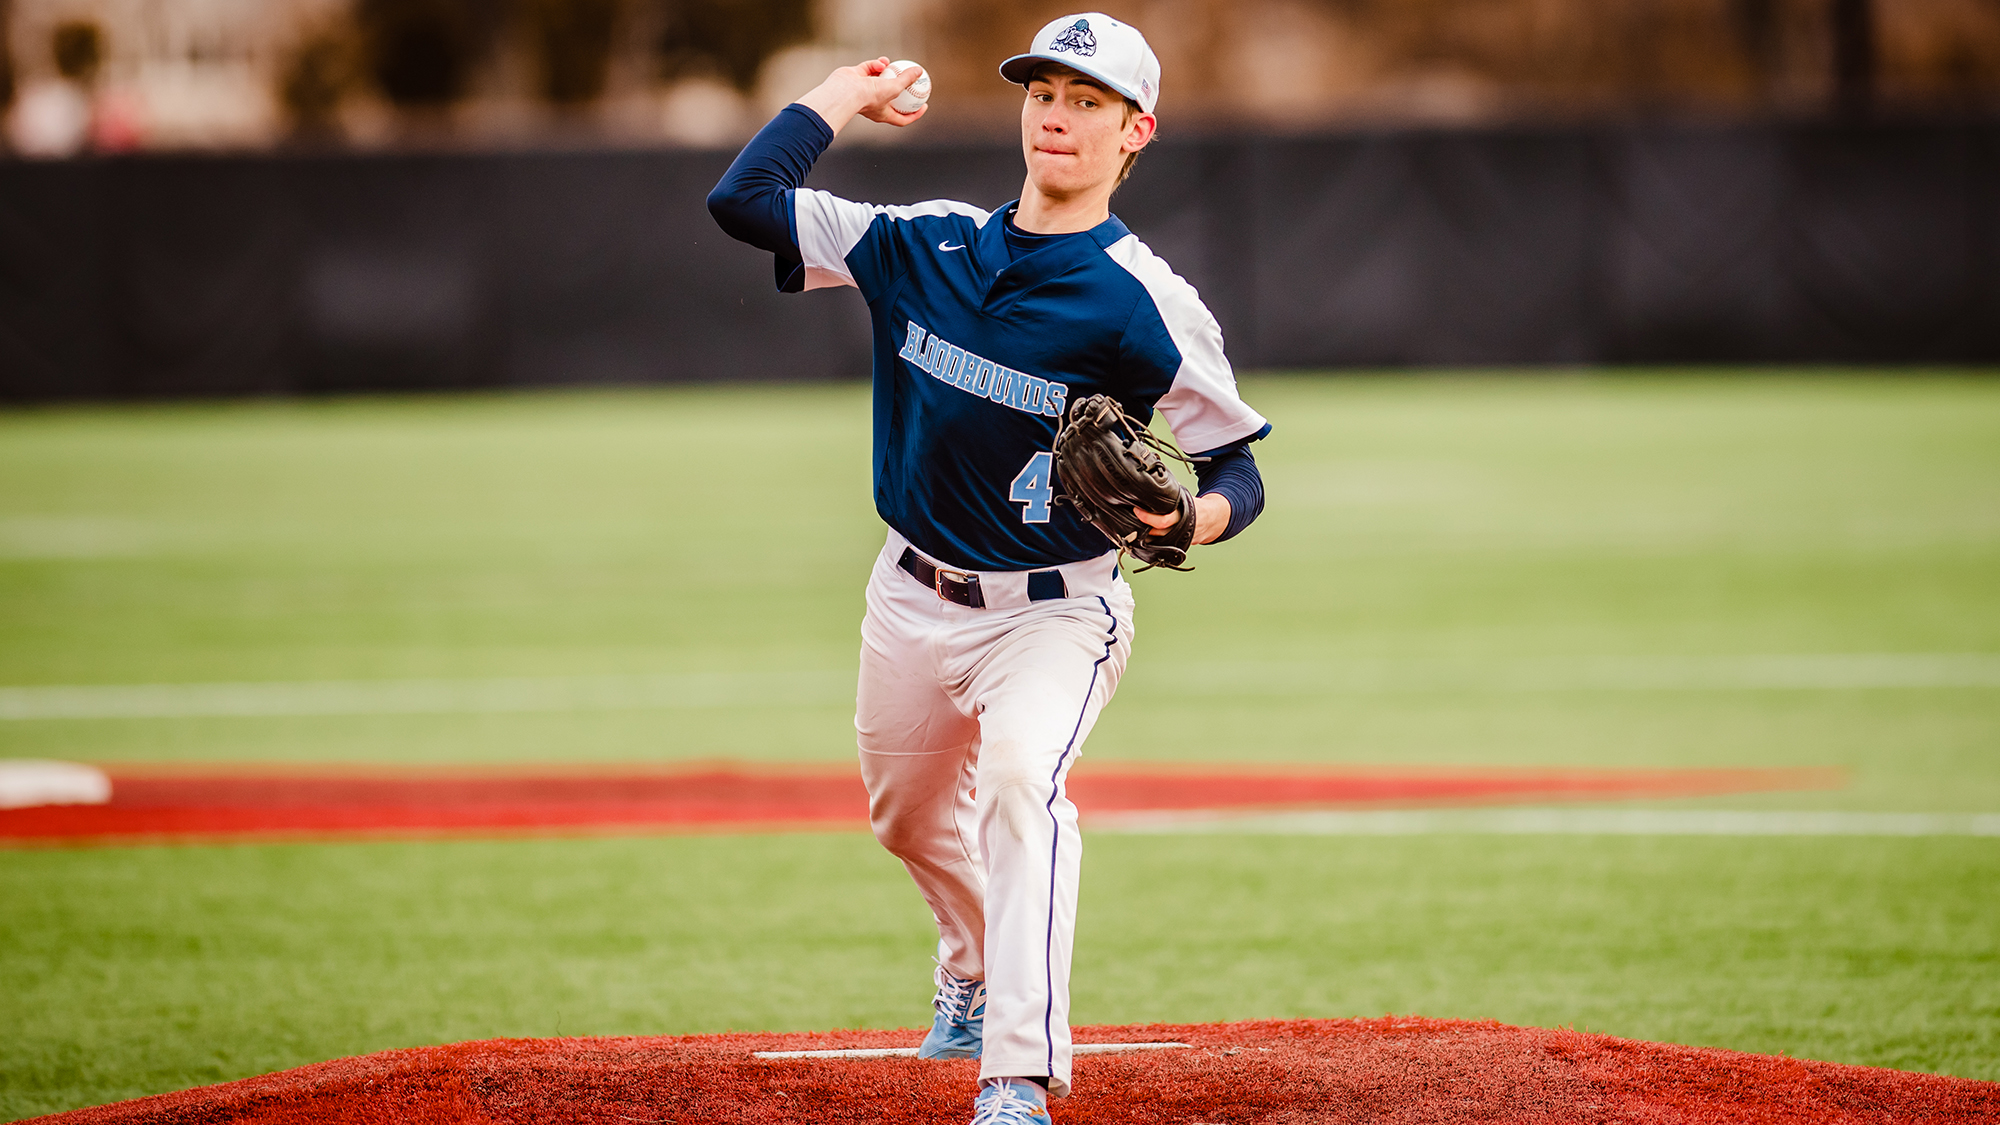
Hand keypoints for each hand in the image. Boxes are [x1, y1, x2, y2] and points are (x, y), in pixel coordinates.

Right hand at [795, 58, 926, 134]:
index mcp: (883, 114)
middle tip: (913, 80)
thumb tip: (919, 71)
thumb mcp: (895, 88)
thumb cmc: (870, 95)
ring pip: (880, 79)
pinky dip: (876, 65)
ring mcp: (864, 90)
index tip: (924, 105)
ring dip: (888, 71)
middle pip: (891, 98)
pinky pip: (869, 69)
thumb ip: (907, 79)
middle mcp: (874, 103)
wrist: (845, 91)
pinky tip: (881, 62)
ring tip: (895, 65)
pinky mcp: (856, 77)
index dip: (914, 114)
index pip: (902, 119)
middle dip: (902, 88)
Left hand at [1134, 493, 1230, 545]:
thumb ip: (1170, 495)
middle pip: (1155, 533)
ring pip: (1154, 543)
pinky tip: (1139, 536)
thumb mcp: (1185, 497)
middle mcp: (1180, 532)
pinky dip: (1148, 542)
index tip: (1136, 509)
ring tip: (1130, 526)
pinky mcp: (1174, 548)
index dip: (1147, 517)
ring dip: (1141, 536)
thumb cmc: (1195, 506)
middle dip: (1140, 527)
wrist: (1212, 521)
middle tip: (1129, 518)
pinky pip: (1158, 547)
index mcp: (1185, 516)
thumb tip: (1151, 481)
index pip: (1163, 520)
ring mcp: (1178, 542)